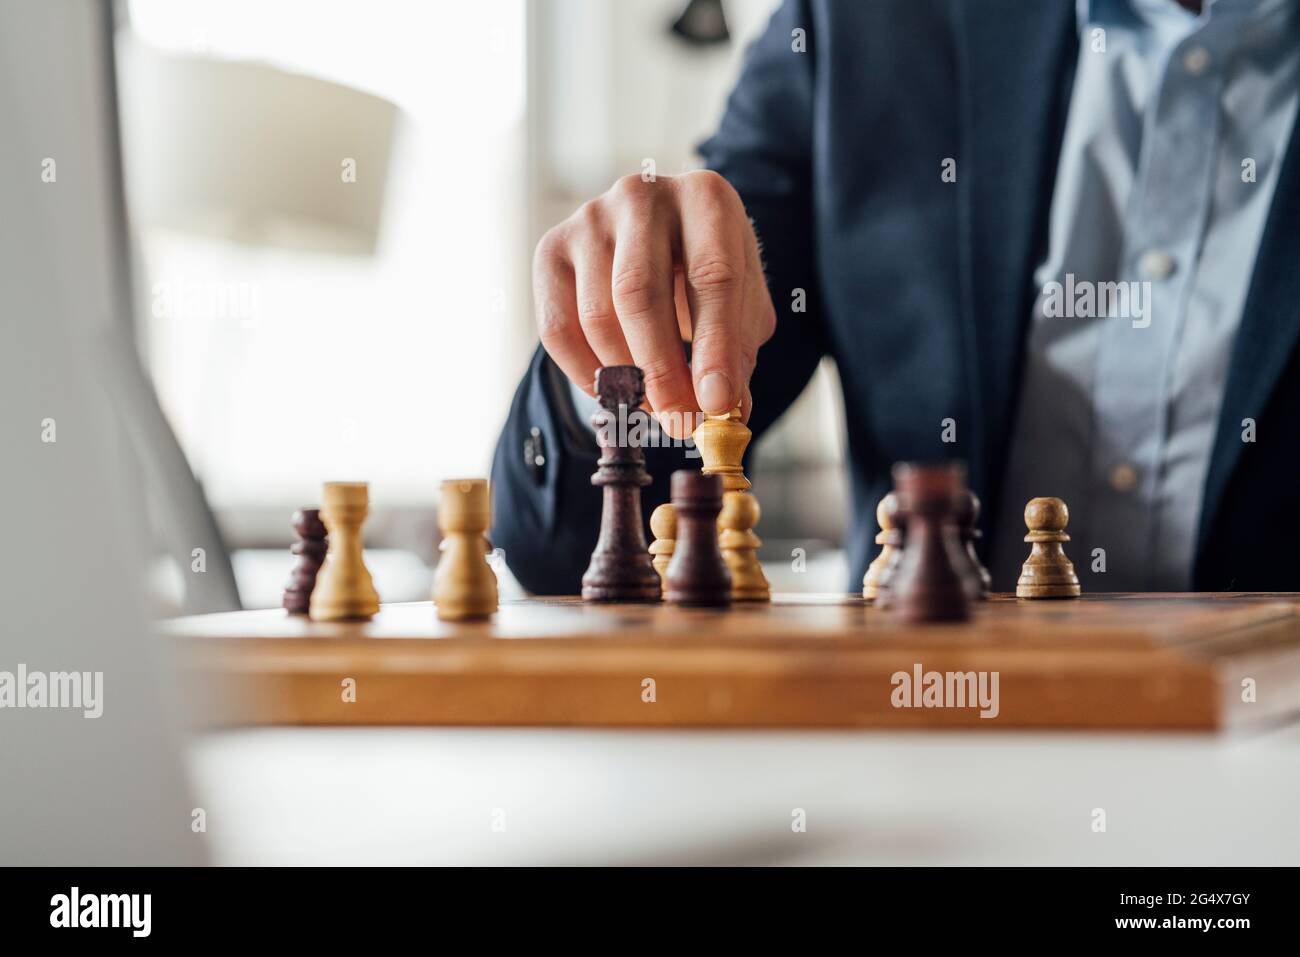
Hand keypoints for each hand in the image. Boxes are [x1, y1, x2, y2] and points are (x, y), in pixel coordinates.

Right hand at [533, 170, 775, 437]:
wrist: (661, 240)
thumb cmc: (707, 276)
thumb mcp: (742, 307)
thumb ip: (738, 355)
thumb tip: (728, 413)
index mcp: (707, 198)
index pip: (712, 277)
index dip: (715, 347)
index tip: (717, 404)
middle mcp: (644, 195)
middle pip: (639, 294)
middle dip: (661, 370)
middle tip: (679, 423)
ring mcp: (590, 218)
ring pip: (597, 316)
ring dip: (627, 378)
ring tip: (656, 408)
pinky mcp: (552, 248)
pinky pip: (557, 329)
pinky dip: (587, 374)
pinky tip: (617, 391)